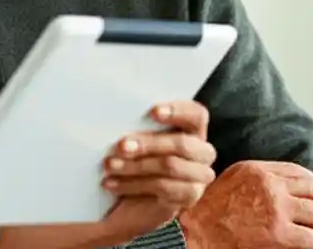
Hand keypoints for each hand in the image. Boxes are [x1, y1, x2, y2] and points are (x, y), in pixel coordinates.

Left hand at [96, 100, 215, 239]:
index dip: (178, 111)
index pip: (196, 115)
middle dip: (148, 144)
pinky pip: (162, 188)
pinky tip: (112, 183)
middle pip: (182, 144)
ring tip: (110, 165)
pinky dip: (132, 184)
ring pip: (170, 166)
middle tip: (121, 146)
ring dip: (135, 166)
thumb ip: (140, 127)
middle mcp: (203, 152)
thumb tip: (120, 118)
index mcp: (194, 129)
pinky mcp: (189, 197)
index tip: (153, 111)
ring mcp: (199, 177)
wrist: (136, 200)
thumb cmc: (138, 158)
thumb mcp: (140, 139)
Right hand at [179, 160, 312, 248]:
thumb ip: (258, 177)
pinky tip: (297, 245)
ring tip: (307, 233)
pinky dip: (309, 244)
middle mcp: (270, 185)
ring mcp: (277, 209)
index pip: (300, 172)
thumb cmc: (209, 210)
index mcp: (257, 170)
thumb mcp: (232, 180)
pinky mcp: (280, 234)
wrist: (195, 231)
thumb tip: (286, 184)